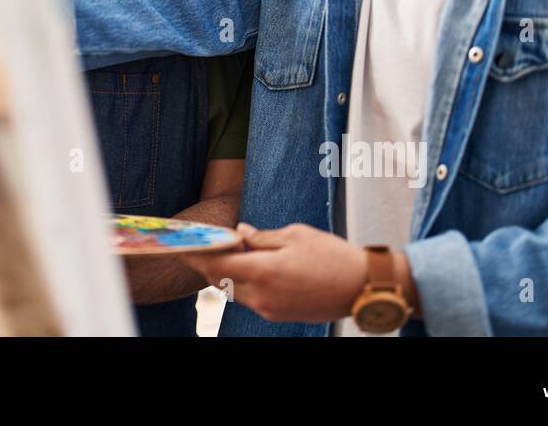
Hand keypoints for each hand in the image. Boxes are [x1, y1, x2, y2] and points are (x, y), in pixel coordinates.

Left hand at [181, 222, 369, 322]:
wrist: (362, 288)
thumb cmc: (333, 256)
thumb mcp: (295, 235)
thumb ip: (262, 237)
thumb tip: (240, 233)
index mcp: (264, 271)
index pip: (217, 263)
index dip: (198, 252)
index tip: (184, 243)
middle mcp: (262, 295)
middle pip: (220, 279)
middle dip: (208, 262)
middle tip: (202, 244)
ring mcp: (270, 308)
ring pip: (234, 290)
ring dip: (226, 272)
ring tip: (228, 251)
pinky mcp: (278, 314)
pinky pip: (250, 297)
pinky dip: (242, 281)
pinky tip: (249, 266)